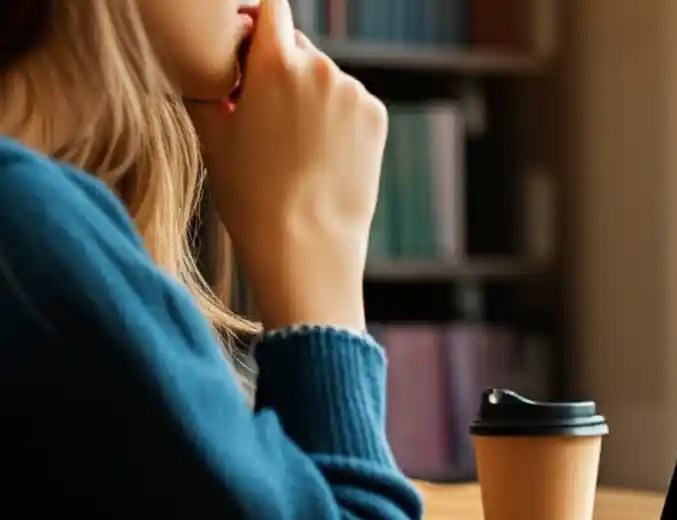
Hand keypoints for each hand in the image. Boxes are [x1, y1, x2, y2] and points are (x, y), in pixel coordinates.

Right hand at [187, 0, 386, 331]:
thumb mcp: (211, 134)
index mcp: (274, 63)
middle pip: (296, 46)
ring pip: (324, 76)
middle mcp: (320, 67)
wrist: (306, 244)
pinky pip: (349, 101)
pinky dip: (336, 116)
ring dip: (309, 95)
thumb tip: (205, 56)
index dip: (258, 22)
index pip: (271, 6)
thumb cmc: (250, 194)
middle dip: (279, 68)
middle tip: (263, 114)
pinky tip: (321, 153)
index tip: (248, 44)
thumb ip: (208, 81)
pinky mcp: (376, 115)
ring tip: (293, 145)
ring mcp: (353, 92)